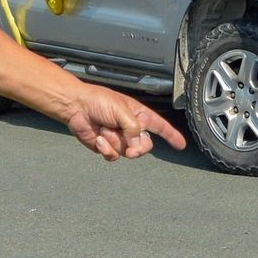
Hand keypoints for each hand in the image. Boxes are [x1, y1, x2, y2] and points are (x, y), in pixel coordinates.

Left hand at [60, 86, 186, 160]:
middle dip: (138, 147)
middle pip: (145, 146)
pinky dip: (106, 149)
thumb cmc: (98, 101)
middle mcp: (131, 128)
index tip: (181, 145)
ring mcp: (119, 139)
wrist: (76, 107)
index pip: (160, 127)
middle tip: (131, 144)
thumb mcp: (121, 109)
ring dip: (115, 142)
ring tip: (105, 129)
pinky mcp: (106, 147)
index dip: (171, 136)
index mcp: (139, 115)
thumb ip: (133, 127)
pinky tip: (99, 139)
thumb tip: (136, 144)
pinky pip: (113, 156)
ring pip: (127, 152)